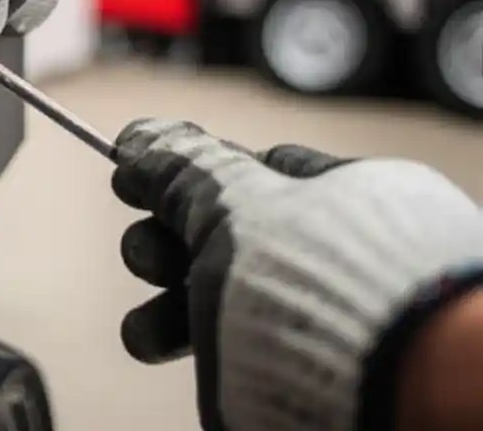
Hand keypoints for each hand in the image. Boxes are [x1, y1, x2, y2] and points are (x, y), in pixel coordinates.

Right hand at [112, 119, 482, 430]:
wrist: (395, 384)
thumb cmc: (327, 284)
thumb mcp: (237, 211)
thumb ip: (186, 173)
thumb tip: (141, 134)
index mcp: (333, 197)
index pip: (242, 171)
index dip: (178, 173)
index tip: (125, 179)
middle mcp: (330, 253)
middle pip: (224, 234)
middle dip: (164, 242)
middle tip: (151, 260)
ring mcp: (317, 311)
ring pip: (222, 295)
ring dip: (165, 306)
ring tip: (147, 333)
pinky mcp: (299, 366)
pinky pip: (229, 340)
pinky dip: (190, 340)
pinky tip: (162, 343)